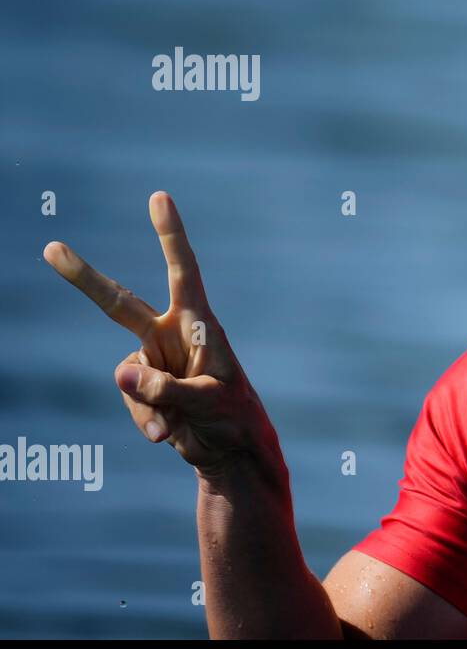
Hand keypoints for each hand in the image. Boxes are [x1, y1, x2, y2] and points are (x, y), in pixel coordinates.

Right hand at [43, 191, 276, 475]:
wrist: (230, 452)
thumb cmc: (233, 419)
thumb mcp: (209, 404)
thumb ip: (168, 389)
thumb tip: (124, 374)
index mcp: (199, 325)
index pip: (183, 272)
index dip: (170, 235)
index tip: (159, 197)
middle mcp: (171, 335)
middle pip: (119, 303)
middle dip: (84, 279)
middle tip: (50, 248)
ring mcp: (155, 360)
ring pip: (125, 376)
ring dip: (144, 405)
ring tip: (171, 426)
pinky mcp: (144, 387)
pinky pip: (129, 399)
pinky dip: (143, 420)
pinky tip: (165, 436)